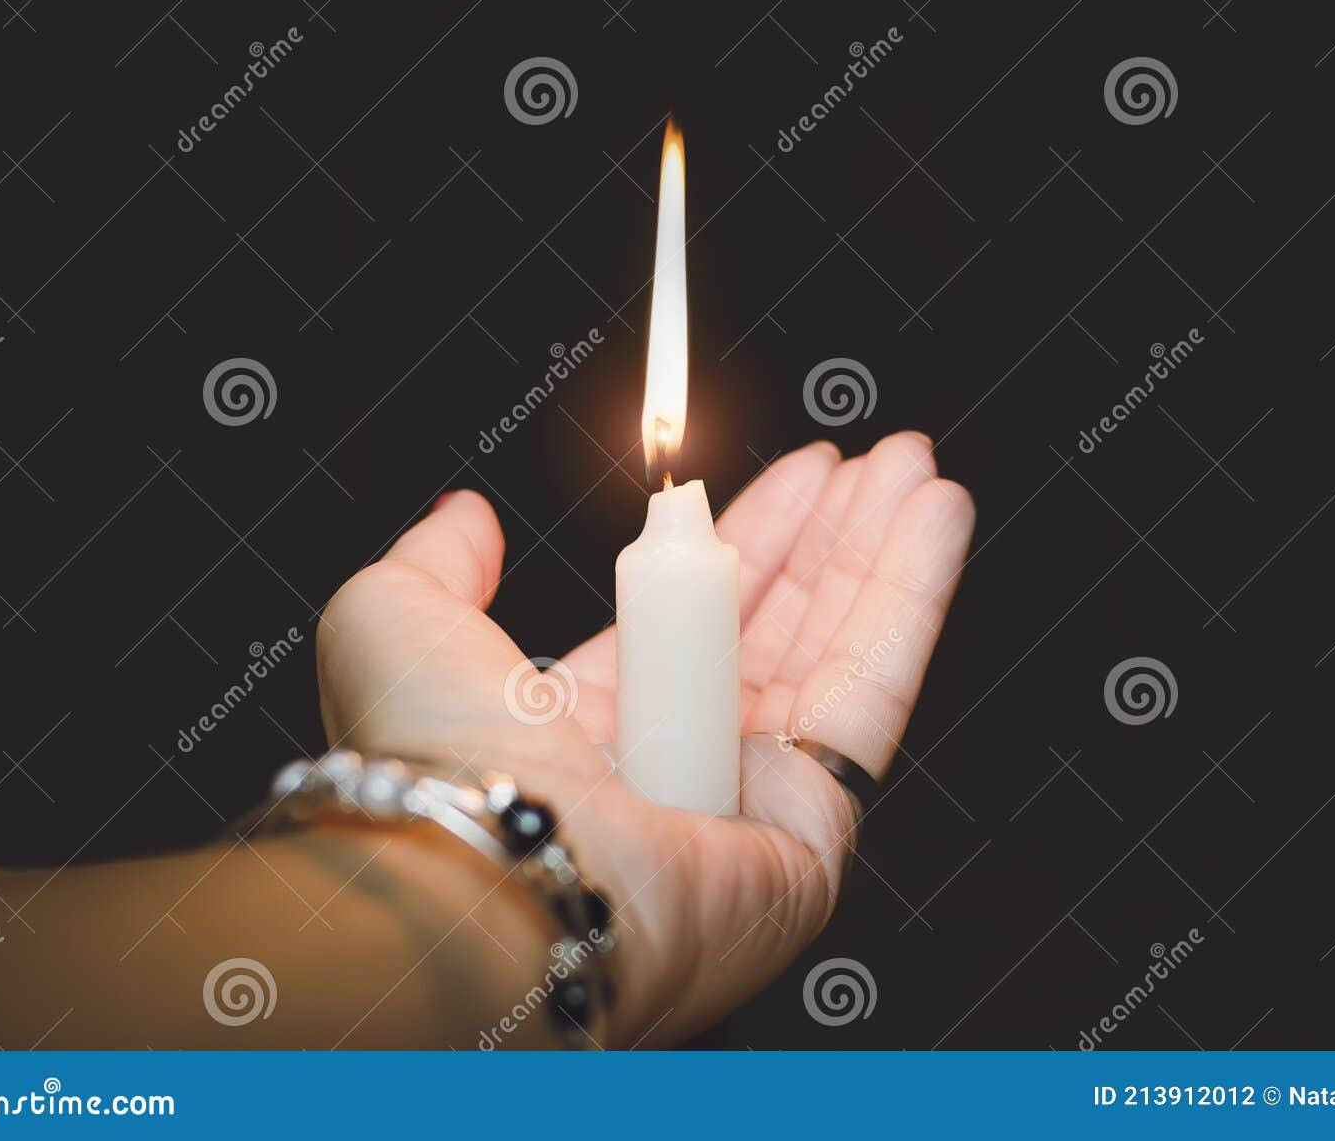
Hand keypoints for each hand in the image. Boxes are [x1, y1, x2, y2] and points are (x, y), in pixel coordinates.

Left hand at [316, 432, 974, 1044]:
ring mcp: (747, 803)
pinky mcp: (812, 831)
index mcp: (587, 727)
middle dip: (829, 537)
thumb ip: (438, 562)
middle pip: (778, 625)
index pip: (693, 616)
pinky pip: (873, 694)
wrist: (486, 875)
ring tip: (918, 465)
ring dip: (884, 552)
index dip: (747, 540)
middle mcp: (674, 764)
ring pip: (835, 651)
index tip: (791, 474)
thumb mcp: (398, 620)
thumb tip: (468, 515)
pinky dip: (913, 599)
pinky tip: (937, 516)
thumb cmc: (429, 758)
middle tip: (873, 459)